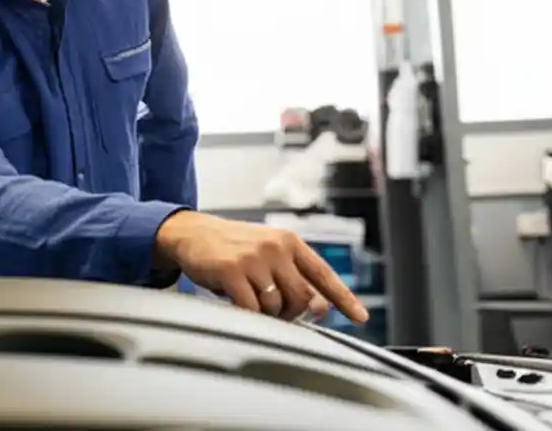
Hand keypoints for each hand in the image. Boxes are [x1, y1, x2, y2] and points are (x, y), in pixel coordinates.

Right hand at [154, 210, 367, 323]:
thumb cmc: (231, 249)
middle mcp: (276, 246)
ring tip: (247, 297)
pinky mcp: (232, 270)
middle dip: (289, 312)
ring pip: (276, 306)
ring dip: (264, 313)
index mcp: (288, 241)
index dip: (343, 298)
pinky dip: (245, 314)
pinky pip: (251, 309)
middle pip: (301, 298)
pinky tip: (234, 301)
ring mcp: (254, 257)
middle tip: (271, 310)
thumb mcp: (266, 255)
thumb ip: (292, 276)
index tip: (360, 317)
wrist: (191, 233)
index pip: (323, 273)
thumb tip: (319, 307)